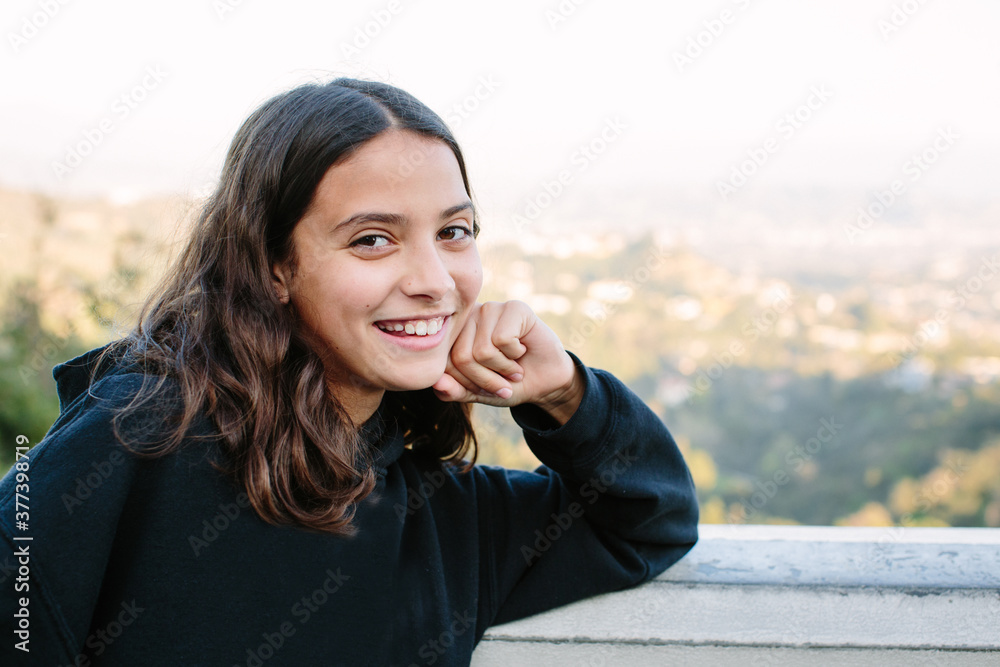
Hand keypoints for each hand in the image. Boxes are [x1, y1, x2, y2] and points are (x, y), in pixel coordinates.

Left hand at [432, 301, 584, 424]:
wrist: (545, 382)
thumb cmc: (508, 383)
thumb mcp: (477, 393)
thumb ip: (454, 391)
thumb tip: (436, 383)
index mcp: (454, 334)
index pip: (445, 363)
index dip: (467, 383)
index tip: (485, 386)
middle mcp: (469, 316)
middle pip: (463, 357)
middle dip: (487, 379)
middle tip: (504, 377)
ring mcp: (491, 308)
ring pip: (483, 350)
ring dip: (503, 368)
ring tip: (513, 364)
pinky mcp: (514, 307)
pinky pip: (503, 339)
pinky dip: (515, 354)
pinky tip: (522, 348)